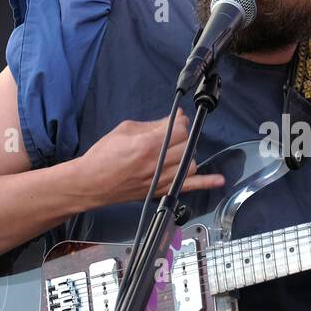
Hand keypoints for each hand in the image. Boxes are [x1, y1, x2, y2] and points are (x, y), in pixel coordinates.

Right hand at [70, 110, 225, 207]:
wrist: (90, 183)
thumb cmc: (103, 155)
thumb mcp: (125, 130)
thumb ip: (152, 125)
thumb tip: (174, 120)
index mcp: (147, 145)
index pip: (179, 130)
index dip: (180, 123)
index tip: (176, 120)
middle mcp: (157, 164)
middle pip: (186, 145)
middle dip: (182, 136)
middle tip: (172, 134)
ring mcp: (160, 180)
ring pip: (190, 163)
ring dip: (186, 153)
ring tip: (175, 150)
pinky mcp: (161, 191)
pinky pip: (189, 186)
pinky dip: (206, 182)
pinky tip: (219, 180)